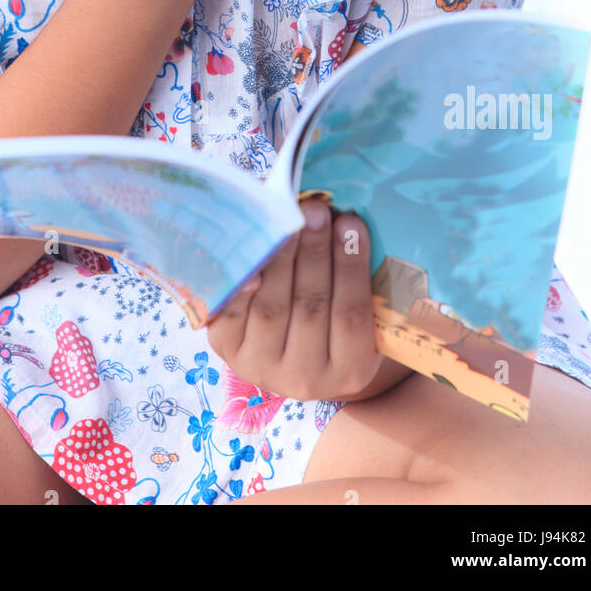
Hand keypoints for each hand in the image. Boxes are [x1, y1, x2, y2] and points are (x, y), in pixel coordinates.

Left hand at [206, 198, 381, 401]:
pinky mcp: (230, 352)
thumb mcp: (361, 314)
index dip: (351, 267)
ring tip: (289, 218)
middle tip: (316, 210)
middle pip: (311, 307)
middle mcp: (307, 380)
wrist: (294, 357)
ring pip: (272, 307)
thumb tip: (345, 221)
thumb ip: (358, 279)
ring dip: (282, 256)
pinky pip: (234, 312)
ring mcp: (263, 368)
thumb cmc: (334, 322)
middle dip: (314, 252)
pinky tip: (254, 248)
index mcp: (352, 373)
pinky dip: (243, 280)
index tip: (351, 223)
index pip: (352, 315)